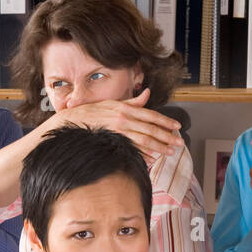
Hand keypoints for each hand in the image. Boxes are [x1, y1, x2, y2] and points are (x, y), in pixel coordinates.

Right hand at [50, 88, 181, 157]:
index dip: (165, 121)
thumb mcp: (113, 103)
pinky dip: (143, 153)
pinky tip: (152, 158)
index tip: (177, 127)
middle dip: (167, 136)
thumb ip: (132, 101)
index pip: (150, 115)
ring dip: (159, 146)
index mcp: (125, 108)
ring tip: (170, 152)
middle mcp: (123, 119)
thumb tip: (147, 94)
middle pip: (151, 129)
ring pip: (144, 139)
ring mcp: (118, 131)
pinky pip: (131, 148)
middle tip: (179, 142)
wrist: (72, 121)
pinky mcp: (112, 140)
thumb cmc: (92, 112)